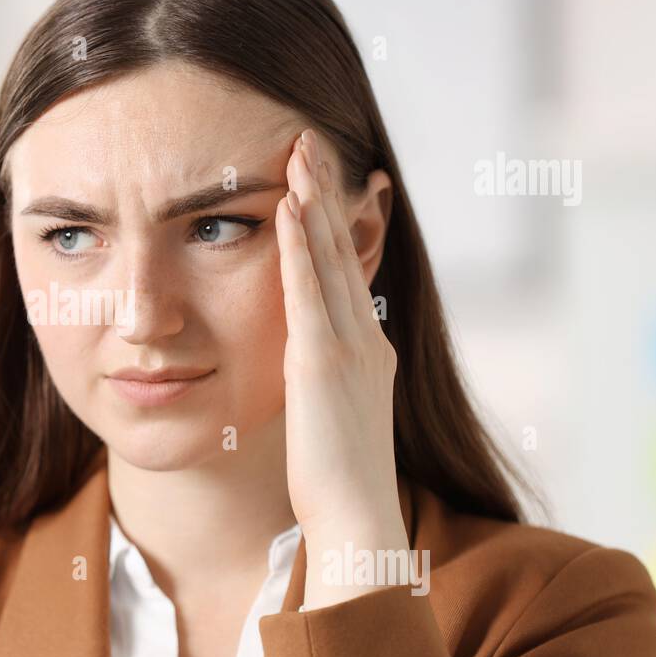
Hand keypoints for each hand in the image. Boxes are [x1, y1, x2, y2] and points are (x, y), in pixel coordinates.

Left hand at [274, 129, 407, 606]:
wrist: (355, 518)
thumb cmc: (336, 478)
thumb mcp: (332, 413)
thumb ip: (321, 376)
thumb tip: (306, 360)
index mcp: (364, 348)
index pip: (347, 269)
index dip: (334, 218)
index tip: (318, 175)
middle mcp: (363, 337)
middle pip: (344, 249)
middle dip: (326, 191)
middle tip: (309, 138)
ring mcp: (347, 347)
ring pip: (331, 259)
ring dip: (314, 201)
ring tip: (300, 150)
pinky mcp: (324, 363)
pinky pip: (309, 292)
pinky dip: (302, 246)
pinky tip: (291, 208)